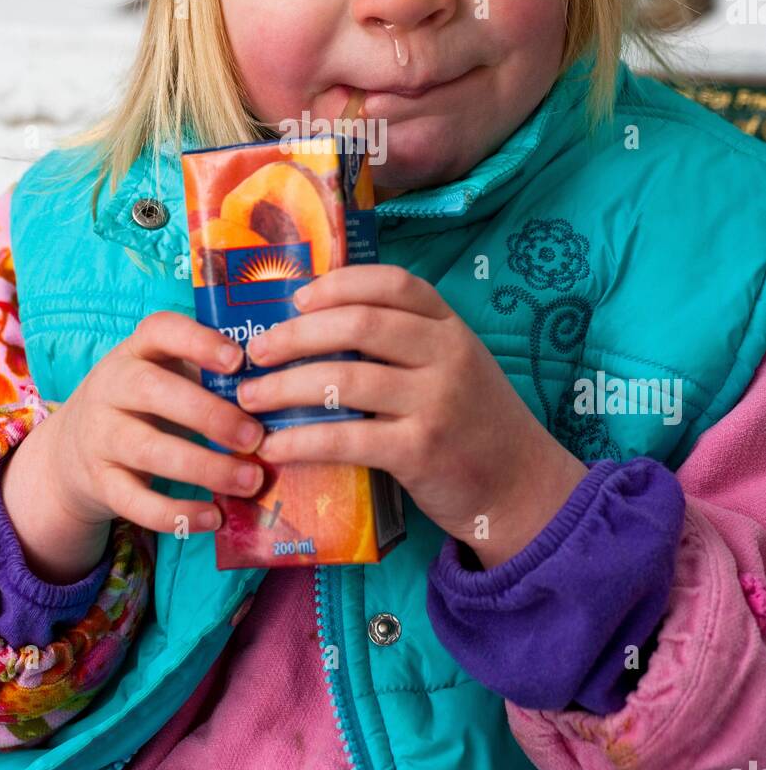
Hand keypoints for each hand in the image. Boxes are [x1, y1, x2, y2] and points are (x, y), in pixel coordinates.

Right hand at [46, 311, 266, 535]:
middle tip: (256, 437)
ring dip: (204, 467)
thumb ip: (211, 377)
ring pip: (147, 449)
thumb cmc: (146, 405)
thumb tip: (281, 396)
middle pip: (152, 390)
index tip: (239, 360)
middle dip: (209, 414)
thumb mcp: (166, 376)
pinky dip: (175, 513)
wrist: (74, 448)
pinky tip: (213, 517)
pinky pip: (134, 501)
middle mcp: (111, 386)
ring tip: (249, 481)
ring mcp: (101, 435)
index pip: (159, 330)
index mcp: (135, 351)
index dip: (198, 342)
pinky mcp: (99, 482)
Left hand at [237, 265, 587, 565]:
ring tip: (249, 399)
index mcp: (450, 326)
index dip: (336, 285)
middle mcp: (446, 354)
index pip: (390, 283)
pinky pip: (346, 438)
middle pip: (358, 324)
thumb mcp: (454, 365)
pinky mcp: (420, 451)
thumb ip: (406, 342)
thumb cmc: (474, 422)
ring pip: (343, 379)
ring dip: (283, 388)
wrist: (521, 486)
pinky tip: (273, 448)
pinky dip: (300, 441)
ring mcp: (435, 402)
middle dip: (294, 335)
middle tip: (256, 352)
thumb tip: (315, 327)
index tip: (294, 300)